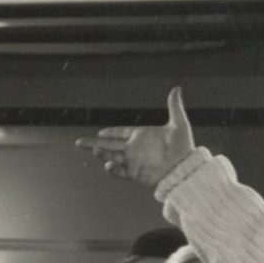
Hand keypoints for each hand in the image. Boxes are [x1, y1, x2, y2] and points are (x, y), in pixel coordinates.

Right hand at [79, 88, 197, 187]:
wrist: (185, 168)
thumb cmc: (183, 147)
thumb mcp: (179, 124)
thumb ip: (174, 106)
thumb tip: (177, 88)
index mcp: (141, 136)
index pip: (121, 133)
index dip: (111, 132)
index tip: (100, 132)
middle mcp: (134, 149)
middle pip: (109, 145)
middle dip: (93, 144)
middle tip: (78, 143)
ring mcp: (133, 162)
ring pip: (111, 157)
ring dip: (102, 154)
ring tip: (94, 149)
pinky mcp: (135, 174)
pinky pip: (120, 172)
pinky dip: (113, 169)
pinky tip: (108, 164)